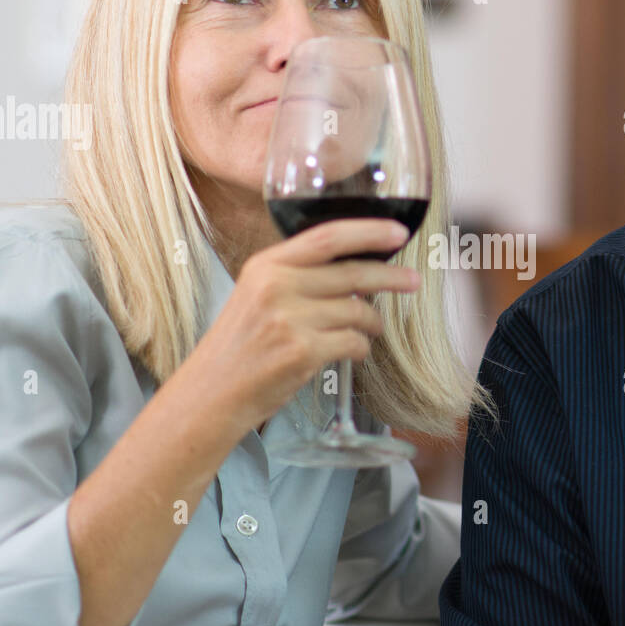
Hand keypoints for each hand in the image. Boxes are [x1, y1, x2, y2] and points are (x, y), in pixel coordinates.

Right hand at [189, 218, 419, 435]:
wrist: (212, 393)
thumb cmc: (239, 347)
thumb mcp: (257, 296)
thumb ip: (297, 277)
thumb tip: (355, 269)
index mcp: (266, 265)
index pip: (327, 237)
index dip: (368, 232)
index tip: (397, 233)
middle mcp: (277, 287)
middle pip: (351, 273)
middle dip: (390, 277)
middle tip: (412, 280)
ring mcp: (289, 320)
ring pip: (357, 312)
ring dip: (372, 323)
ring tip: (369, 329)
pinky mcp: (302, 352)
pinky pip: (352, 342)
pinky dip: (360, 348)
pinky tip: (353, 351)